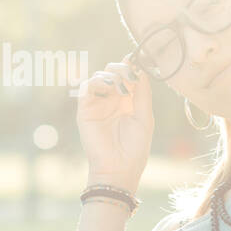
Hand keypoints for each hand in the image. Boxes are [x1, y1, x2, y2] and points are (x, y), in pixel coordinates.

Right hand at [74, 57, 153, 193]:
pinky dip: (98, 80)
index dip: (132, 67)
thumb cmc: (134, 148)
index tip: (137, 62)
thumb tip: (140, 70)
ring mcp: (98, 104)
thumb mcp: (144, 117)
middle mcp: (112, 100)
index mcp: (127, 102)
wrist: (118, 168)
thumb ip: (142, 93)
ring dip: (112, 74)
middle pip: (113, 72)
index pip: (127, 76)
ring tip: (122, 87)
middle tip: (130, 74)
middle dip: (122, 68)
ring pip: (100, 75)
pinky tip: (111, 87)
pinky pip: (88, 86)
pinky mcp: (85, 109)